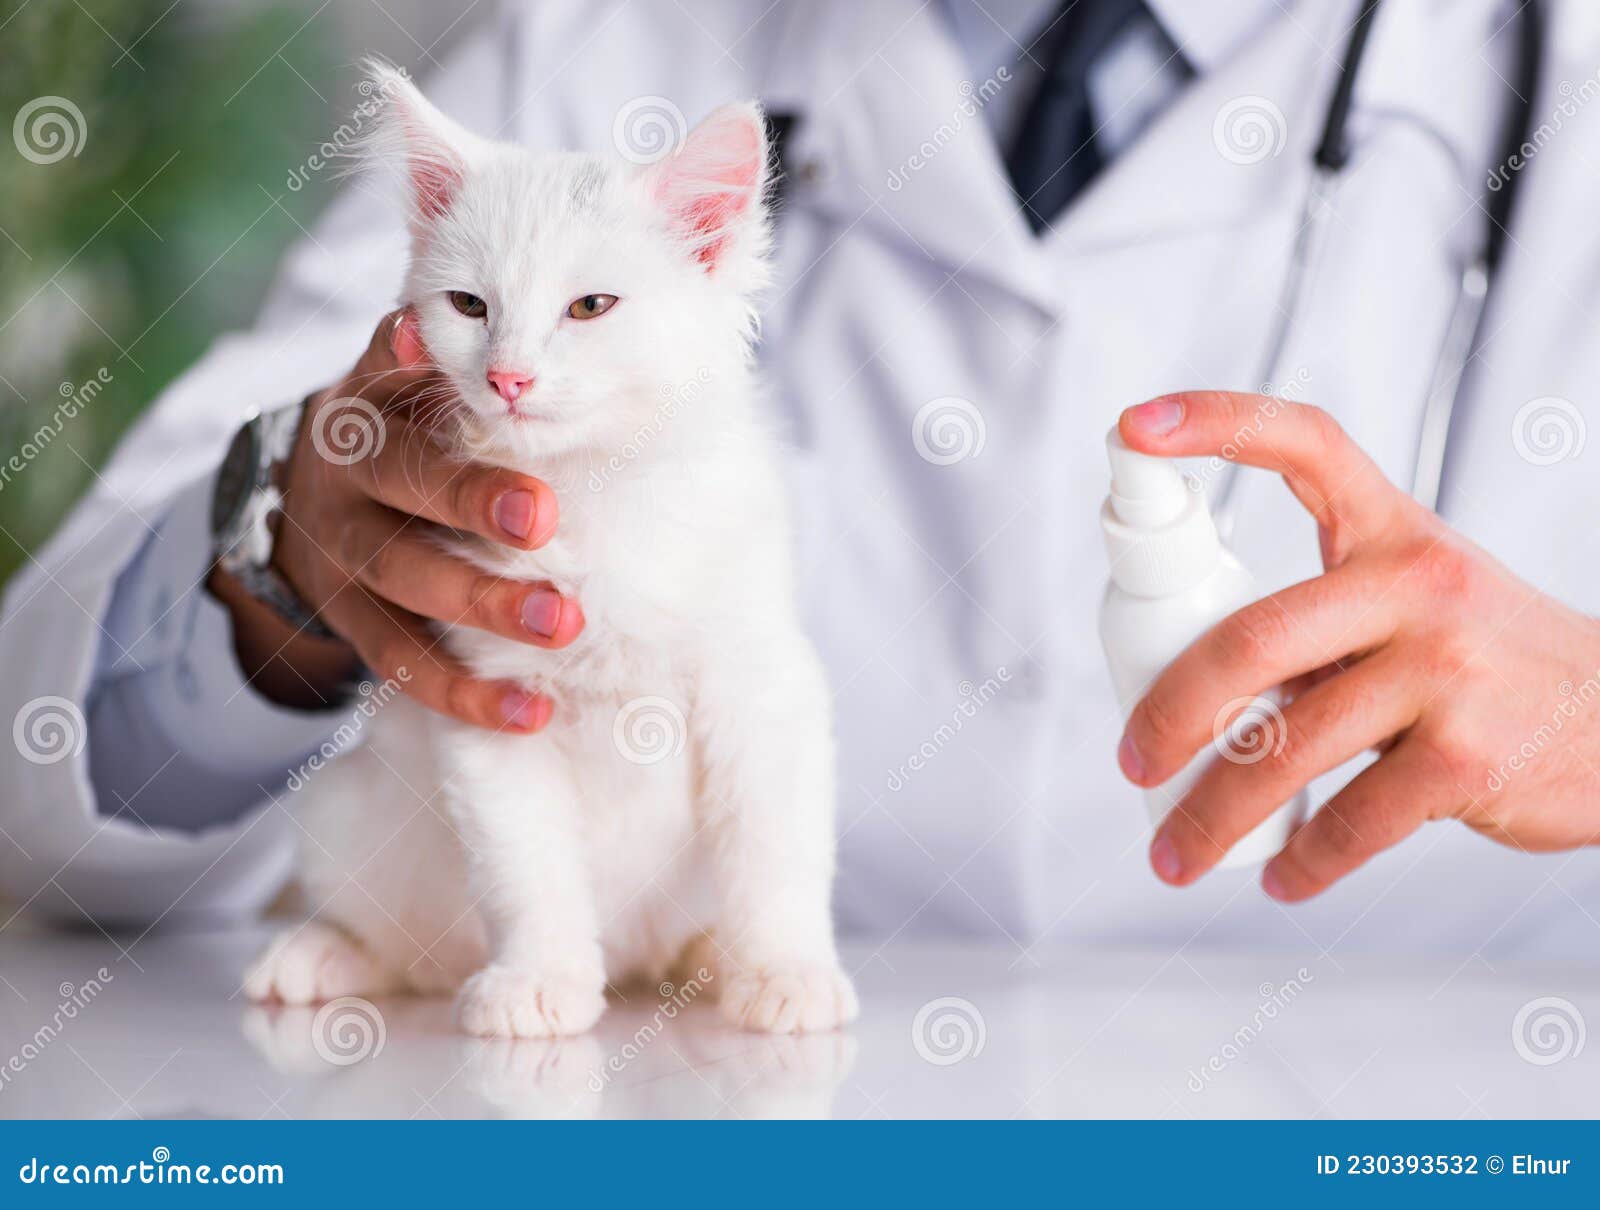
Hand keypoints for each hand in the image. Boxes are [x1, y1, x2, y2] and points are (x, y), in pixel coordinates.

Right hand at [220, 309, 582, 730]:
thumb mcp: (410, 388)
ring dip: (483, 605)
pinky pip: (402, 663)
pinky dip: (466, 692)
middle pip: (402, 484)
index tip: (462, 368)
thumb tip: (457, 323)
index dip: (413, 366)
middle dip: (472, 501)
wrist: (316, 506)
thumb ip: (446, 367)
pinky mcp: (351, 622)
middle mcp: (346, 477)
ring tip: (560, 623)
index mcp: (367, 405)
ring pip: (404, 581)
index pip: (386, 375)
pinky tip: (531, 710)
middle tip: (543, 517)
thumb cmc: (407, 435)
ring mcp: (342, 555)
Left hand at [1115, 391, 1599, 900]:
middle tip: (1134, 761)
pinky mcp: (1466, 757)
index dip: (1215, 422)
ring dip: (1213, 816)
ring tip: (1179, 852)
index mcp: (1391, 533)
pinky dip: (1303, 860)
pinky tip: (1284, 874)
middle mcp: (1417, 585)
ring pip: (1286, 748)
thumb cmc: (1487, 660)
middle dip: (1170, 713)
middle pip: (1251, 641)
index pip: (1303, 444)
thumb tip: (1187, 690)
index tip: (1135, 426)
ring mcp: (1446, 670)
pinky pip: (1350, 820)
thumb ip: (1318, 620)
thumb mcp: (1417, 600)